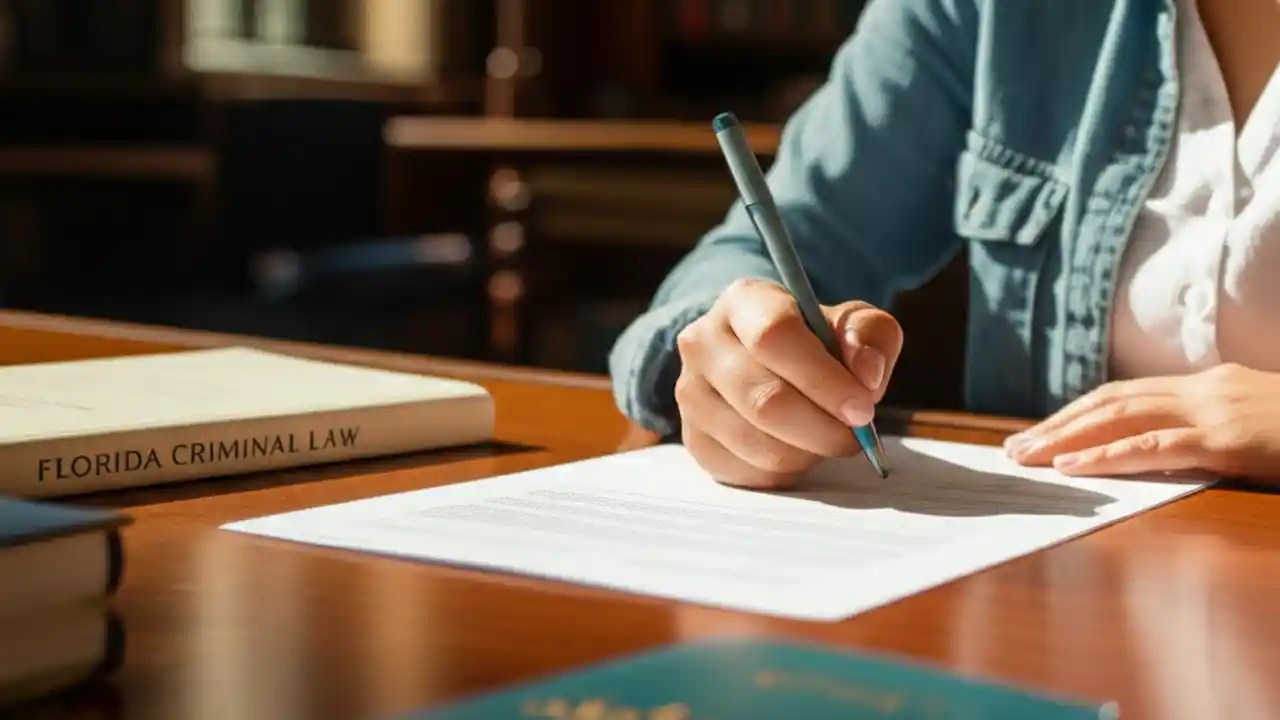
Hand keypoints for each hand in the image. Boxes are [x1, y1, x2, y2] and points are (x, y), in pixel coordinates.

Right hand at [674, 277, 902, 487]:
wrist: (767, 364)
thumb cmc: (814, 342)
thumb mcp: (851, 324)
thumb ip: (870, 337)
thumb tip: (866, 373)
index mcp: (742, 301)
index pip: (773, 336)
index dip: (822, 378)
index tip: (862, 408)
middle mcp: (703, 343)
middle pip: (764, 399)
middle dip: (822, 428)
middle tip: (856, 436)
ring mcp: (691, 394)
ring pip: (757, 443)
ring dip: (807, 452)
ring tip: (826, 438)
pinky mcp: (694, 439)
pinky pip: (747, 471)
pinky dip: (786, 471)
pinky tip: (798, 449)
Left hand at [1005, 363, 1279, 479]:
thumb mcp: (1255, 422)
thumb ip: (1210, 427)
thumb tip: (1166, 444)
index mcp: (1207, 384)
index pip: (1124, 394)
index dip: (1077, 412)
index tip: (1039, 432)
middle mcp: (1202, 389)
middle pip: (1110, 401)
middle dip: (1057, 424)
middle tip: (1014, 448)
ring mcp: (1214, 411)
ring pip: (1121, 418)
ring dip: (1067, 439)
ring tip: (1028, 457)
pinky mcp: (1228, 441)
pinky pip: (1156, 447)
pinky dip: (1109, 455)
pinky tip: (1075, 467)